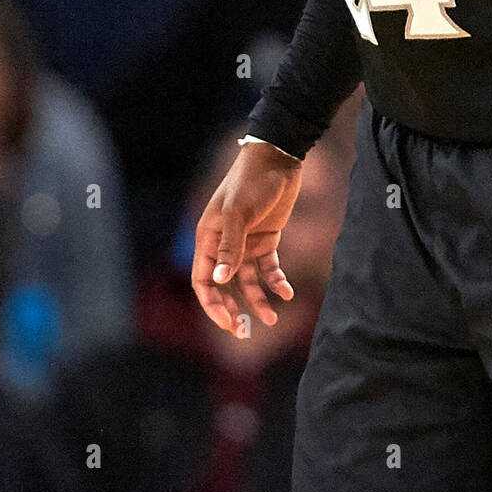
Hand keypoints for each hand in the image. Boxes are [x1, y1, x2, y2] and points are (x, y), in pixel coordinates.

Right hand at [191, 142, 302, 337]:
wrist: (278, 159)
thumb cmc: (252, 182)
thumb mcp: (239, 213)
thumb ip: (229, 247)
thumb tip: (219, 280)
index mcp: (208, 239)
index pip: (204, 281)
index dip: (213, 305)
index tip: (228, 324)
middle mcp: (224, 244)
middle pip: (224, 286)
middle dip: (233, 310)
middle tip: (245, 332)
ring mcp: (245, 243)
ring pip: (248, 281)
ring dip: (257, 301)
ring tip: (272, 319)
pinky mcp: (266, 239)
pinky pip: (268, 268)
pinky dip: (276, 281)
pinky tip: (287, 292)